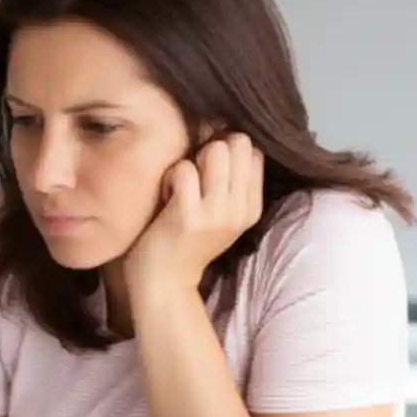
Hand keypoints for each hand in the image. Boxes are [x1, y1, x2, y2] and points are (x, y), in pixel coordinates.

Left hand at [124, 132, 263, 298]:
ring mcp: (217, 214)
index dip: (227, 150)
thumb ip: (230, 181)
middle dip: (210, 149)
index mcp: (252, 207)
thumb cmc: (185, 240)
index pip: (253, 151)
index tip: (207, 174)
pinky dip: (170, 176)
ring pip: (215, 150)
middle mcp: (241, 210)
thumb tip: (225, 133)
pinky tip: (166, 196)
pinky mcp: (189, 217)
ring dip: (191, 160)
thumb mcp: (221, 214)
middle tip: (193, 177)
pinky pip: (183, 169)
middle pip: (238, 142)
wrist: (163, 283)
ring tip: (180, 186)